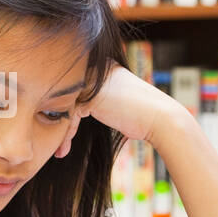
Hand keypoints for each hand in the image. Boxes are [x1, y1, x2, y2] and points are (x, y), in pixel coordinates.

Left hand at [53, 62, 174, 157]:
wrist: (160, 119)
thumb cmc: (140, 116)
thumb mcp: (114, 103)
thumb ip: (96, 101)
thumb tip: (73, 111)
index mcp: (104, 66)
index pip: (73, 88)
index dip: (64, 111)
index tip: (62, 133)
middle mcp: (98, 68)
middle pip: (65, 95)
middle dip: (57, 120)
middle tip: (57, 143)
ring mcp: (94, 80)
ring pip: (64, 104)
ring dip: (61, 130)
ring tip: (60, 150)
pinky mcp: (92, 95)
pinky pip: (68, 114)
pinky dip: (66, 133)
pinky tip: (65, 149)